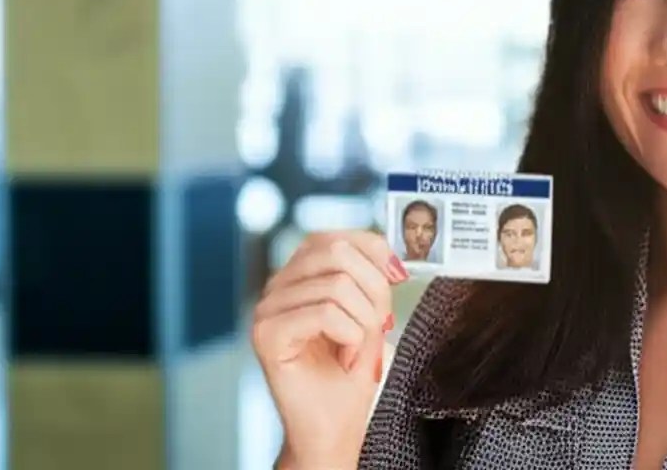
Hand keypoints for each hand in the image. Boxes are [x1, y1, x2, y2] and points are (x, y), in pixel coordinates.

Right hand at [253, 230, 408, 467]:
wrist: (332, 430)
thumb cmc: (349, 376)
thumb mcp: (368, 315)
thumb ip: (370, 279)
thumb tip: (391, 256)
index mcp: (300, 275)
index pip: (337, 238)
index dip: (374, 250)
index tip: (399, 276)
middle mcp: (278, 286)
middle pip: (338, 254)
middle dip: (374, 290)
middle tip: (380, 325)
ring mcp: (267, 309)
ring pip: (337, 285)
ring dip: (364, 322)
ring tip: (358, 350)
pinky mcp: (266, 335)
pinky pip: (326, 313)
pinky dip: (350, 337)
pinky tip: (345, 359)